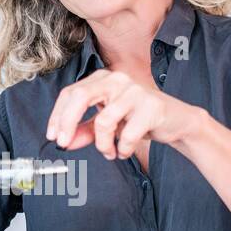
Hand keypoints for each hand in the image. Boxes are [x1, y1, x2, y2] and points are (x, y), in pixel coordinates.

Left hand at [44, 69, 205, 160]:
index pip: (71, 93)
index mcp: (103, 79)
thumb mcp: (108, 124)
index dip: (58, 116)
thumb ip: (85, 130)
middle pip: (80, 97)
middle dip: (68, 123)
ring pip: (104, 121)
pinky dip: (123, 149)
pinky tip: (126, 151)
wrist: (176, 121)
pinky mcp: (151, 107)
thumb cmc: (139, 118)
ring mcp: (135, 91)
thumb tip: (65, 141)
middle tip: (64, 144)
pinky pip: (127, 135)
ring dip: (103, 145)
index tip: (53, 136)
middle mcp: (117, 79)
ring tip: (109, 152)